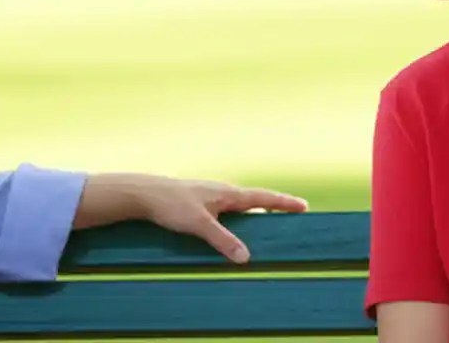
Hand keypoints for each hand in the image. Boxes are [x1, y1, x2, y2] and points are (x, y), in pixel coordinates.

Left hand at [72, 173, 308, 263]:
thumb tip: (246, 257)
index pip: (264, 198)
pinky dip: (239, 216)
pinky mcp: (200, 200)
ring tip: (269, 221)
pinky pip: (228, 208)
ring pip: (240, 203)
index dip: (284, 203)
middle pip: (256, 199)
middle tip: (293, 213)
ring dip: (256, 211)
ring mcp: (211, 194)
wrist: (144, 193)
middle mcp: (223, 191)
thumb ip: (223, 241)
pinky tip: (234, 225)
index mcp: (228, 194)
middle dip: (274, 206)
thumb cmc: (171, 205)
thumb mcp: (200, 225)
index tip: (304, 206)